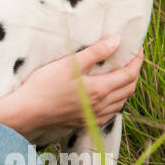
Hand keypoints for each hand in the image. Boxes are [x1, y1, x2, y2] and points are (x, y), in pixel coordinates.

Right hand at [10, 36, 142, 138]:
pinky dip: (116, 102)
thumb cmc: (44, 87)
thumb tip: (116, 41)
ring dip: (126, 88)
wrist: (27, 113)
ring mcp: (94, 116)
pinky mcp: (85, 123)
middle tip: (131, 60)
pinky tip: (108, 96)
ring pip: (121, 102)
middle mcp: (101, 105)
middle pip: (129, 89)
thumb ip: (94, 53)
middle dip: (134, 73)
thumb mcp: (68, 64)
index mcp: (100, 89)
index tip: (137, 49)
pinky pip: (110, 113)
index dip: (137, 61)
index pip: (129, 75)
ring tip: (121, 75)